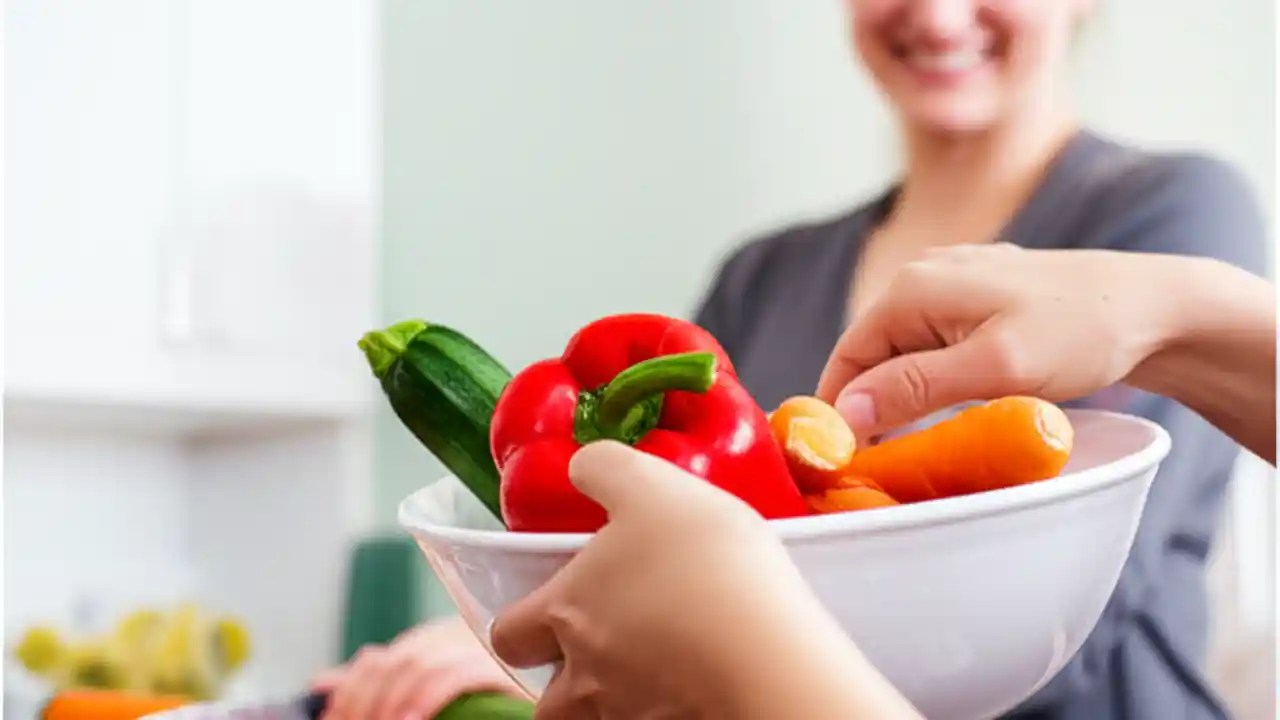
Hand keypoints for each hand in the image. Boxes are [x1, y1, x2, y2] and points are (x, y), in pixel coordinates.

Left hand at [313, 617, 524, 719]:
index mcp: (431, 643)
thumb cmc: (482, 694)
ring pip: (419, 666)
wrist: (541, 696)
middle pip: (395, 662)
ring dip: (389, 704)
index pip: (377, 660)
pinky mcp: (501, 670)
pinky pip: (455, 675)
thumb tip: (321, 682)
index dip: (349, 692)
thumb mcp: (419, 687)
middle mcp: (455, 639)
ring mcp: (478, 651)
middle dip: (363, 703)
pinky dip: (427, 699)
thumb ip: (373, 681)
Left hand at [488, 441, 919, 719]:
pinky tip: (699, 684)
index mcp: (566, 612)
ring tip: (657, 671)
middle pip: (548, 704)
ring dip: (615, 701)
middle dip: (563, 684)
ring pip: (601, 719)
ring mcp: (631, 715)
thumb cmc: (706, 568)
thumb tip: (582, 465)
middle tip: (602, 652)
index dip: (523, 625)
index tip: (549, 610)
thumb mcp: (653, 486)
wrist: (770, 655)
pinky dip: (667, 710)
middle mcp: (587, 677)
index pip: (508, 634)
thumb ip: (607, 468)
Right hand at [818, 244, 1189, 438]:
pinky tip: (952, 409)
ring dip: (904, 397)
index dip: (839, 411)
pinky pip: (933, 345)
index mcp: (914, 287)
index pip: (847, 358)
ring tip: (918, 444)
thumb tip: (844, 412)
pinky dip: (931, 380)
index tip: (844, 462)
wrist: (1157, 307)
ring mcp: (952, 283)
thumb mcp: (994, 368)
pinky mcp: (978, 297)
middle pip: (871, 355)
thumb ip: (914, 387)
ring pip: (902, 352)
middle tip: (884, 464)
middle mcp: (923, 276)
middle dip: (871, 407)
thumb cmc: (1082, 333)